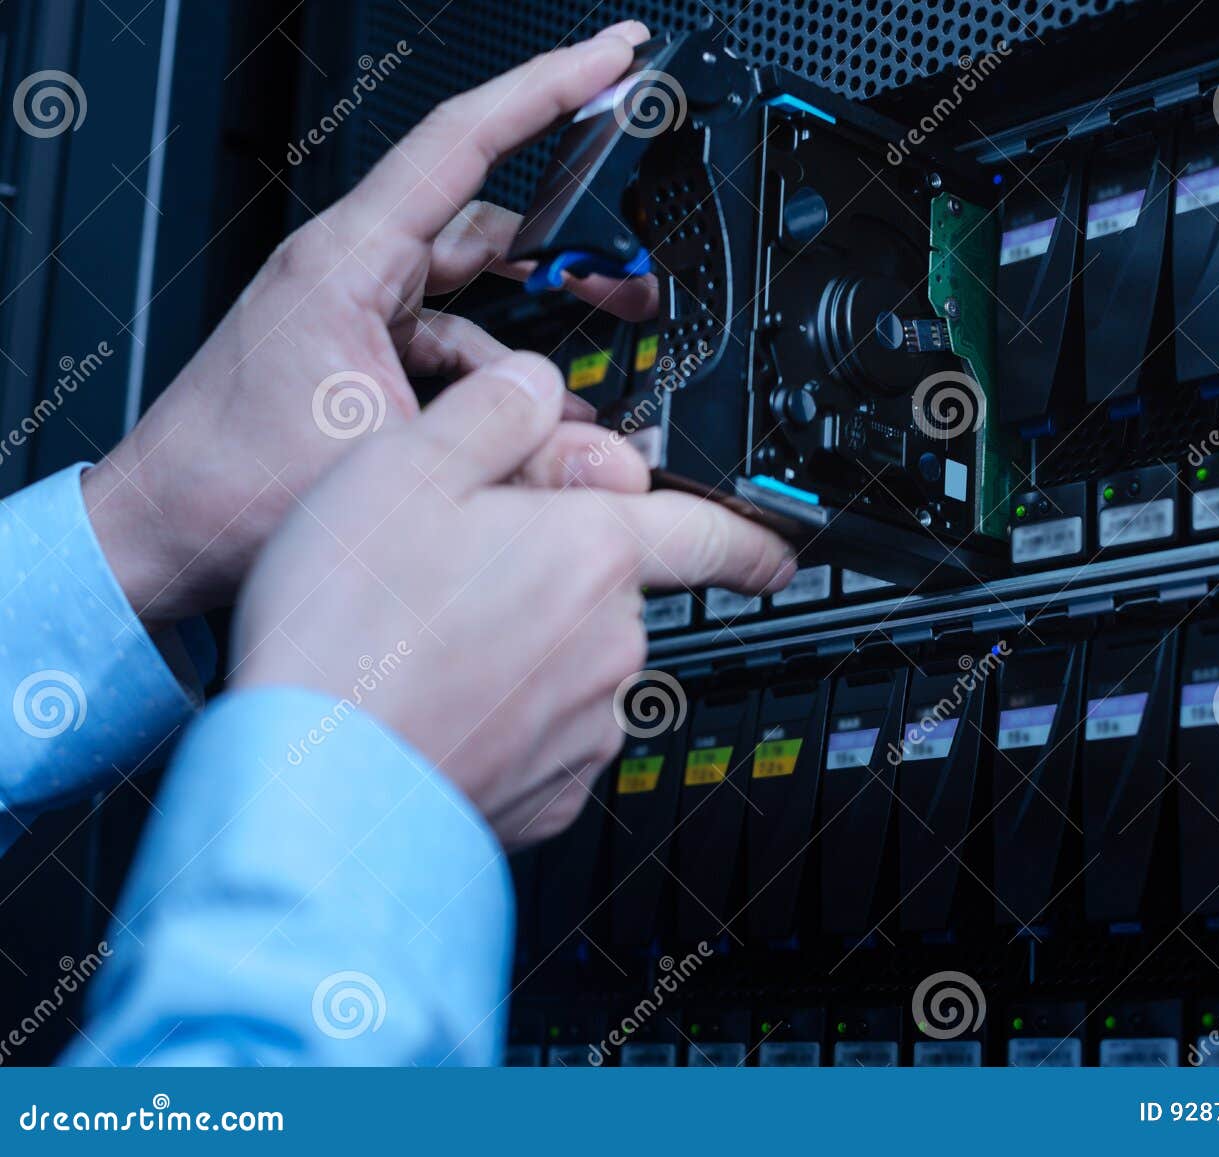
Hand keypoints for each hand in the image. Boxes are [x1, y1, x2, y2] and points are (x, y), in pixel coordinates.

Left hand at [84, 22, 655, 626]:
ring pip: (477, 293)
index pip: (463, 140)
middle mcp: (353, 270)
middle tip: (633, 279)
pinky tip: (528, 424)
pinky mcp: (362, 352)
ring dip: (533, 333)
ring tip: (581, 383)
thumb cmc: (226, 486)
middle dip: (570, 252)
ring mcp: (358, 311)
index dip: (547, 88)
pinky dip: (495, 378)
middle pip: (488, 226)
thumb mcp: (392, 462)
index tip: (611, 55)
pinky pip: (452, 344)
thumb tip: (602, 450)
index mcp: (347, 261)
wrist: (161, 535)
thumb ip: (510, 450)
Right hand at [231, 355, 795, 847]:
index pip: (711, 532)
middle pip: (612, 589)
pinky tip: (436, 702)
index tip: (778, 543)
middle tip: (461, 569)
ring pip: (578, 662)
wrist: (311, 787)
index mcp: (593, 553)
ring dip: (527, 643)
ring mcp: (586, 727)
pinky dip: (506, 714)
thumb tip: (538, 388)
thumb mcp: (403, 468)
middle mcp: (612, 644)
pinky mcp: (552, 794)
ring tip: (428, 643)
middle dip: (557, 571)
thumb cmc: (347, 633)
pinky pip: (549, 734)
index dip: (752, 533)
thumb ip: (493, 414)